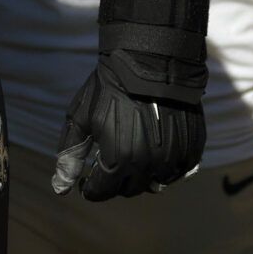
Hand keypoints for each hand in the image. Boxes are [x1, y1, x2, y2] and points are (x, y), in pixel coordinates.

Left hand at [53, 0, 208, 199]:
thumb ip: (70, 155)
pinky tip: (156, 150)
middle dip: (115, 181)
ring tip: (134, 153)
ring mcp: (172, 159)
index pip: (100, 192)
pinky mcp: (192, 150)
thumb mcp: (81, 118)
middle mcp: (147, 165)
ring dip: (141, 175)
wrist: (150, 61)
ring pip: (154, 183)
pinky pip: (178, 172)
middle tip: (111, 161)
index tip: (87, 179)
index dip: (90, 187)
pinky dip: (166, 167)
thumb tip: (60, 189)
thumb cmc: (109, 87)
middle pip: (128, 190)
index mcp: (117, 160)